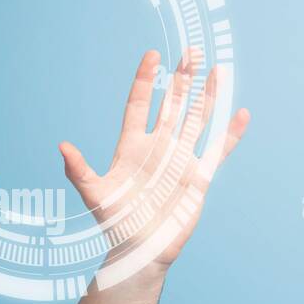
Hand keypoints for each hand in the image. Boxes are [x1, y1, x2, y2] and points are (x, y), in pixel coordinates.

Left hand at [59, 49, 249, 278]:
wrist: (139, 252)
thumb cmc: (114, 224)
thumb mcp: (94, 195)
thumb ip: (79, 170)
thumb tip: (62, 146)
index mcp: (132, 147)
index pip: (140, 104)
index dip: (146, 80)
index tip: (152, 56)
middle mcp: (158, 147)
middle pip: (173, 104)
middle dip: (183, 78)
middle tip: (192, 51)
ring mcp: (180, 160)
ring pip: (197, 120)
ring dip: (208, 96)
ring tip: (217, 69)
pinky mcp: (199, 177)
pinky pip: (218, 151)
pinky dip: (231, 134)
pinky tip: (242, 114)